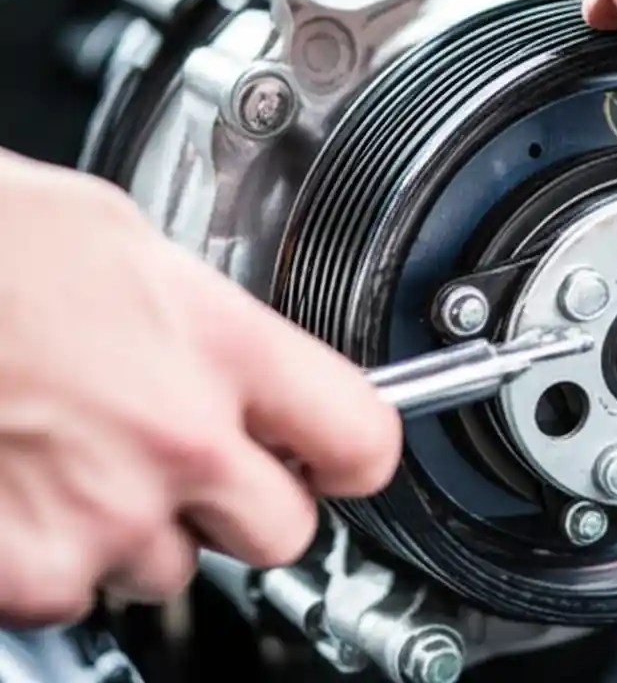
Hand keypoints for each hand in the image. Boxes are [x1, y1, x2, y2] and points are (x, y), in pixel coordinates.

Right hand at [0, 152, 400, 626]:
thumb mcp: (125, 242)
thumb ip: (207, 319)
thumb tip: (238, 351)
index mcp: (222, 346)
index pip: (363, 440)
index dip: (351, 455)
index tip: (332, 454)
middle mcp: (179, 440)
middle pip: (284, 532)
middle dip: (248, 509)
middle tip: (193, 466)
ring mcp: (106, 515)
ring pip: (175, 572)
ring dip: (142, 531)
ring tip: (79, 458)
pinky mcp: (32, 574)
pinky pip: (78, 594)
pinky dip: (56, 559)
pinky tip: (27, 488)